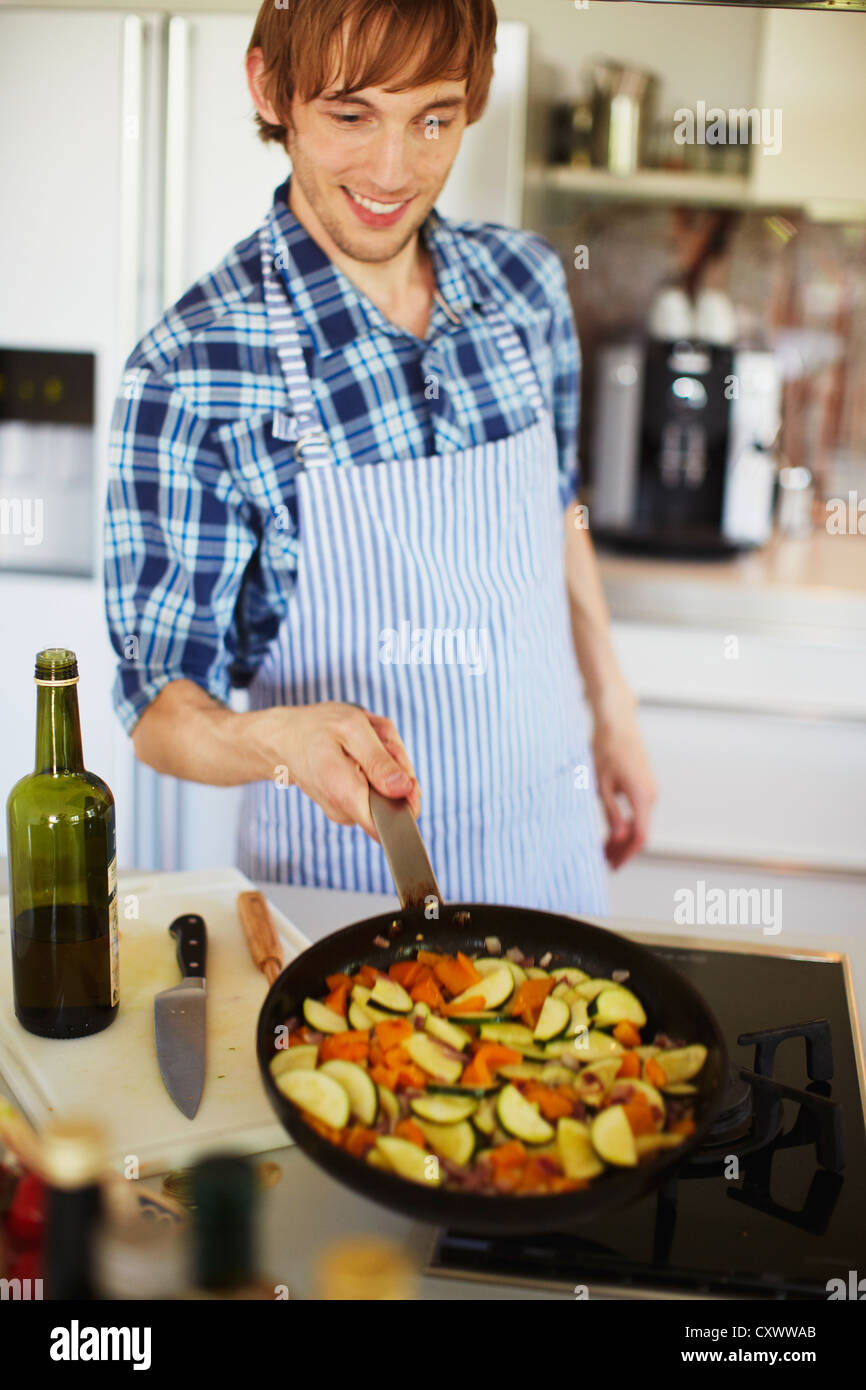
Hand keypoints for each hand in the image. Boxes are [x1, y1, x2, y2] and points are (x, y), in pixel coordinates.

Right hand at [260, 702, 420, 839]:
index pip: (388, 824)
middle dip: (396, 767)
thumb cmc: (315, 728)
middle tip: (377, 739)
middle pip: (395, 801)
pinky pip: (376, 790)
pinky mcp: (347, 805)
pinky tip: (359, 750)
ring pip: (387, 793)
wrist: (284, 738)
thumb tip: (404, 789)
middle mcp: (344, 810)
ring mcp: (345, 811)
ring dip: (386, 764)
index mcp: (345, 793)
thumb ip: (380, 761)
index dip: (407, 799)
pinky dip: (376, 767)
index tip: (401, 770)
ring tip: (363, 742)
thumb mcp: (352, 728)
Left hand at [591, 699, 656, 869]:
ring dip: (623, 838)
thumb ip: (611, 813)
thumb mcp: (601, 785)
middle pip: (640, 832)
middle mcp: (651, 795)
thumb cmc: (606, 750)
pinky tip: (612, 831)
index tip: (611, 866)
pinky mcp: (645, 784)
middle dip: (622, 850)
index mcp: (642, 796)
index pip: (639, 836)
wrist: (617, 722)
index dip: (625, 855)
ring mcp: (650, 789)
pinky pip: (639, 811)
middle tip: (603, 862)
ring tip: (604, 849)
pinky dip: (627, 824)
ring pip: (640, 823)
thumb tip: (618, 838)